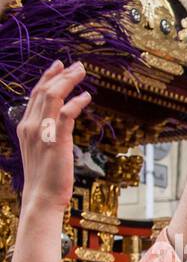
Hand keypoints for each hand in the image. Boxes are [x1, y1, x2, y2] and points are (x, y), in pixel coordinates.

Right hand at [16, 61, 90, 211]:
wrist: (41, 196)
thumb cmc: (45, 178)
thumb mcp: (41, 150)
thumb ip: (47, 134)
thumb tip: (59, 123)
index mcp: (25, 126)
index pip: (35, 95)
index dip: (47, 79)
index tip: (58, 67)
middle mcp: (30, 125)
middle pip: (43, 91)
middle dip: (59, 75)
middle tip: (75, 64)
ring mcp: (41, 132)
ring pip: (52, 97)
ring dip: (68, 81)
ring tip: (81, 72)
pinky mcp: (55, 140)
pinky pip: (65, 114)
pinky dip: (76, 102)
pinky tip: (86, 96)